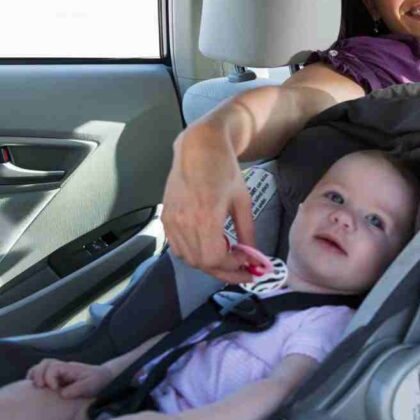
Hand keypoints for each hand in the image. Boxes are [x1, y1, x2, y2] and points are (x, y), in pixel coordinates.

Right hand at [26, 359, 112, 398]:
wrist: (103, 377)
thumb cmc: (97, 380)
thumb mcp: (91, 385)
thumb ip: (77, 389)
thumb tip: (61, 394)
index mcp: (70, 368)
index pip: (53, 367)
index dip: (50, 377)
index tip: (55, 389)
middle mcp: (62, 367)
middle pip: (45, 363)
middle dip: (39, 375)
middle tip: (41, 387)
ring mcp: (59, 371)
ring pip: (41, 367)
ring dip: (35, 375)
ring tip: (37, 387)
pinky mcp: (56, 377)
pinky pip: (41, 374)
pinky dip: (36, 379)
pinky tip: (37, 388)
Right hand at [162, 124, 256, 283]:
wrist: (198, 149)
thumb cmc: (224, 170)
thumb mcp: (243, 202)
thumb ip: (247, 232)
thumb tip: (254, 255)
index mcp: (205, 218)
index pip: (214, 259)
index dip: (233, 266)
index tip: (249, 263)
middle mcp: (184, 223)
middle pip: (201, 263)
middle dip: (224, 271)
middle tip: (243, 270)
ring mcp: (171, 222)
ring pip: (188, 258)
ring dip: (209, 264)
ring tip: (228, 258)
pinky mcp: (165, 219)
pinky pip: (178, 247)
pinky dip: (194, 254)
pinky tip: (210, 247)